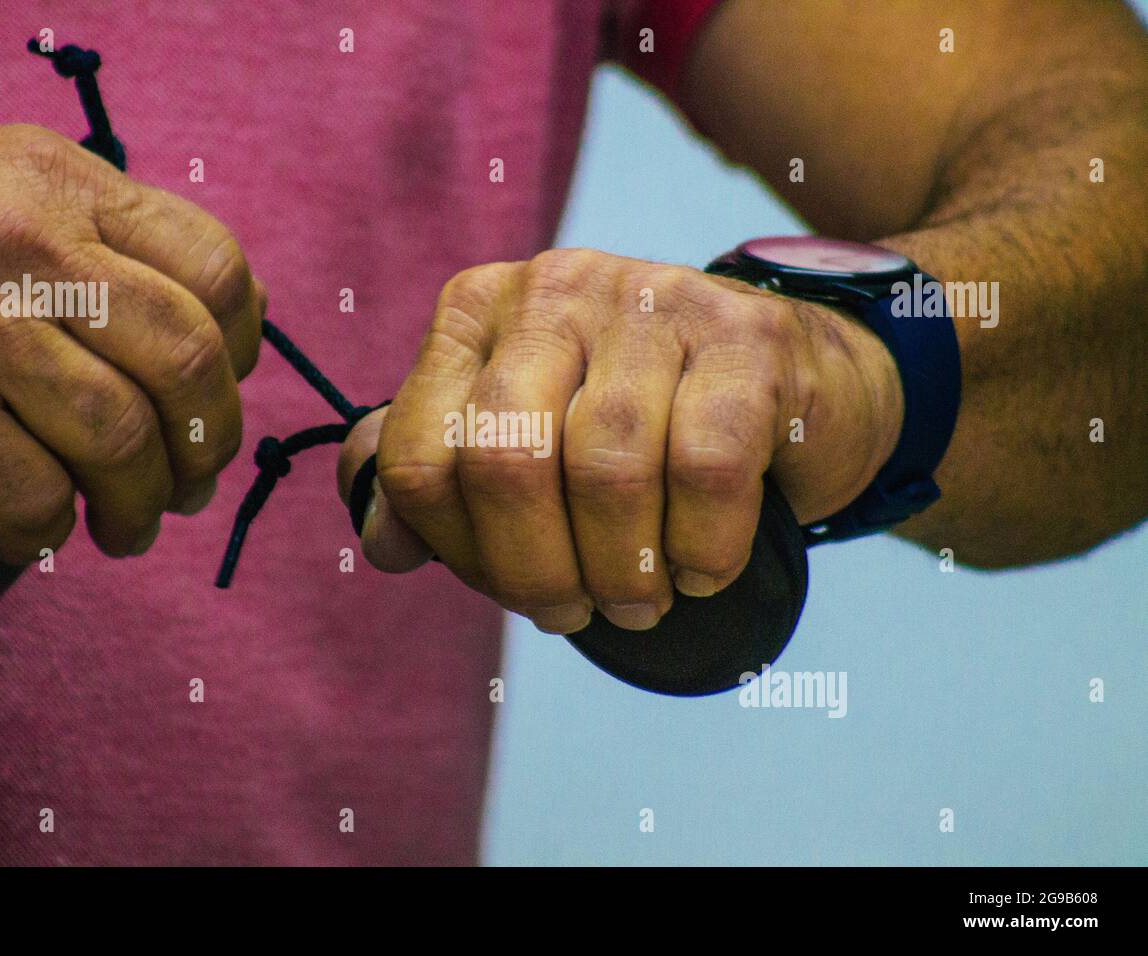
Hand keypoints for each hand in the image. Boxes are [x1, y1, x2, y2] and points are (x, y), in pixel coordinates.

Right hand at [0, 117, 264, 561]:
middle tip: (191, 480)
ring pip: (122, 441)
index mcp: (61, 186)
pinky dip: (48, 532)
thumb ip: (109, 231)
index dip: (242, 346)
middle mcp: (25, 247)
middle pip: (185, 362)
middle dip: (209, 443)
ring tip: (127, 525)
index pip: (213, 268)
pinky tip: (36, 530)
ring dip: (140, 505)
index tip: (223, 389)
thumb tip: (231, 312)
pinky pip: (35, 496)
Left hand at [338, 248, 902, 632]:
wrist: (789, 384)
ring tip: (640, 599)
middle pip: (504, 461)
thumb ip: (438, 481)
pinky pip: (706, 469)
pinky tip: (702, 568)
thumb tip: (384, 545)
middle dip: (535, 571)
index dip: (459, 552)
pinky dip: (701, 548)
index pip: (420, 459)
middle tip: (575, 611)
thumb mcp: (522, 441)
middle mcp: (556, 289)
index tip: (510, 586)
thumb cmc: (636, 424)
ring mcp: (655, 299)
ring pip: (607, 469)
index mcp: (477, 311)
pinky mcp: (747, 337)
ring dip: (623, 571)